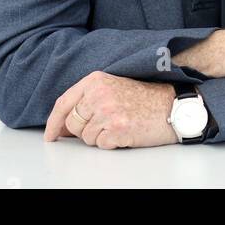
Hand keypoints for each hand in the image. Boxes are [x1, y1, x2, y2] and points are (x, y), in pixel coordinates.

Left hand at [45, 72, 178, 148]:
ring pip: (86, 137)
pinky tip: (126, 132)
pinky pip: (101, 145)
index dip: (53, 122)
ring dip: (100, 137)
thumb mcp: (113, 87)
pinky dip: (112, 143)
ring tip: (120, 125)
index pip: (63, 103)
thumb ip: (87, 100)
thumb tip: (63, 126)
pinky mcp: (117, 128)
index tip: (50, 135)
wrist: (174, 106)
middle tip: (106, 124)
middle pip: (72, 123)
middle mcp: (99, 94)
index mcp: (95, 80)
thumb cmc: (146, 99)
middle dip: (84, 130)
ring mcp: (107, 111)